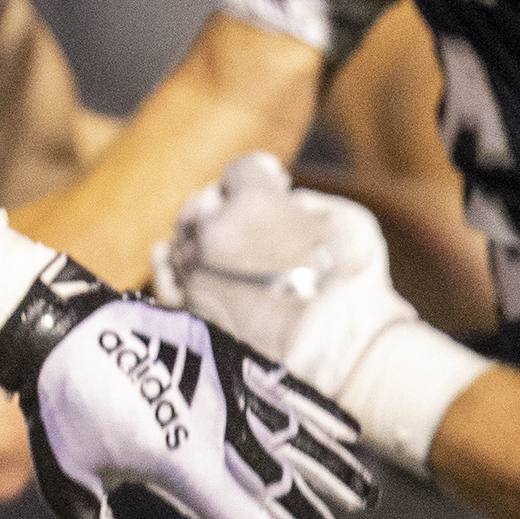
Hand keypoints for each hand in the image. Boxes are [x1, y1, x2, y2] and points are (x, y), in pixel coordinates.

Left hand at [0, 259, 373, 518]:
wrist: (55, 327)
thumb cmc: (59, 414)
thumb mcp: (68, 486)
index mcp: (175, 460)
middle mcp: (210, 423)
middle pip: (274, 484)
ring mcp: (222, 383)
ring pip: (291, 433)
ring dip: (329, 468)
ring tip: (363, 499)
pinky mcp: (224, 350)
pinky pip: (281, 383)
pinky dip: (316, 408)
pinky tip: (348, 430)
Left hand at [149, 151, 392, 355]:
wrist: (342, 347)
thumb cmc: (354, 280)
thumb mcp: (345, 218)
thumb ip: (304, 200)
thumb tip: (282, 201)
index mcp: (251, 201)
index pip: (242, 170)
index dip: (261, 174)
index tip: (273, 182)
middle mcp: (214, 231)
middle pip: (205, 202)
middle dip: (227, 203)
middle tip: (248, 216)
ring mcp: (197, 270)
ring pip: (183, 235)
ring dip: (200, 232)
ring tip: (221, 241)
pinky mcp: (191, 308)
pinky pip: (165, 280)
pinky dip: (165, 264)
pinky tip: (166, 254)